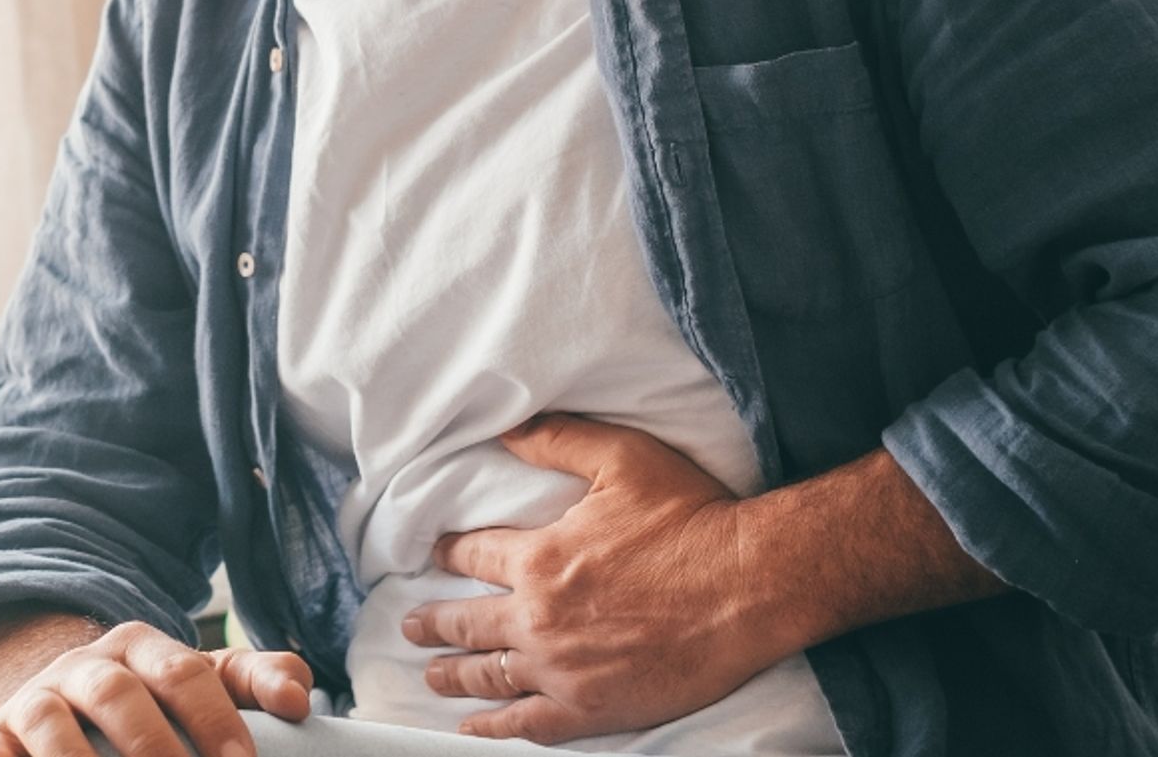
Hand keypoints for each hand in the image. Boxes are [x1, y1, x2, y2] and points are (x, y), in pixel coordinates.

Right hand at [0, 621, 311, 756]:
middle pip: (119, 693)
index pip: (185, 672)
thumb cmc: (147, 695)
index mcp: (142, 644)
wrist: (59, 697)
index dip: (215, 717)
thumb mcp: (198, 678)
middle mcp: (86, 664)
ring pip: (52, 723)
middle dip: (152, 745)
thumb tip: (300, 694)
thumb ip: (254, 678)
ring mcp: (34, 700)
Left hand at [401, 414, 792, 744]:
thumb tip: (504, 431)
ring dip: (454, 674)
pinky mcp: (593, 708)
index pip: (475, 555)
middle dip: (435, 622)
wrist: (748, 583)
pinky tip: (473, 728)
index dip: (448, 552)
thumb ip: (556, 441)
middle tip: (410, 624)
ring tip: (430, 673)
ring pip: (490, 676)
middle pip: (470, 623)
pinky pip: (527, 724)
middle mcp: (540, 618)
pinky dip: (494, 728)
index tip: (430, 555)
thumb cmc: (688, 515)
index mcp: (542, 557)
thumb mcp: (620, 457)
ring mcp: (563, 670)